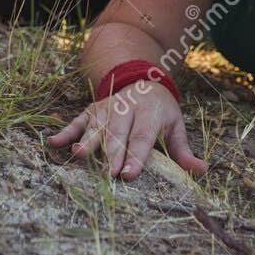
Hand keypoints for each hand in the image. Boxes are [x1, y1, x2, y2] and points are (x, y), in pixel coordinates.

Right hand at [47, 80, 205, 179]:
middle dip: (112, 154)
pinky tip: (53, 142)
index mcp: (149, 112)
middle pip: (117, 133)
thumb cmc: (160, 111)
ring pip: (96, 127)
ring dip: (87, 141)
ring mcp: (106, 108)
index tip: (129, 175)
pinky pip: (77, 121)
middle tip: (108, 175)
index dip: (136, 156)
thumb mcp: (175, 125)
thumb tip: (201, 171)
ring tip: (78, 156)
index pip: (142, 137)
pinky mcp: (91, 110)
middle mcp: (126, 108)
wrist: (141, 79)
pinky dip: (65, 131)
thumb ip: (183, 150)